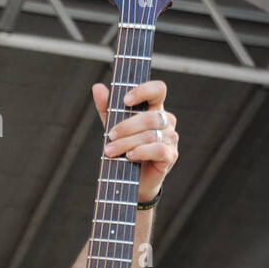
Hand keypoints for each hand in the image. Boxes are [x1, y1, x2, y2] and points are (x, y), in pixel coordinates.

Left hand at [92, 77, 178, 204]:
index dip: (143, 91)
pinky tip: (129, 156)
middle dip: (126, 127)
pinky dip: (141, 152)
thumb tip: (97, 87)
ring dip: (127, 143)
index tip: (125, 100)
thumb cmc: (124, 148)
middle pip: (150, 116)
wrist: (130, 180)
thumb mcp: (112, 126)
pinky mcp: (171, 155)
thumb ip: (107, 108)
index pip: (158, 89)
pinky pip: (158, 149)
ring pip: (150, 135)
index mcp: (155, 108)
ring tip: (111, 151)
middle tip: (109, 136)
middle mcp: (166, 121)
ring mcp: (171, 138)